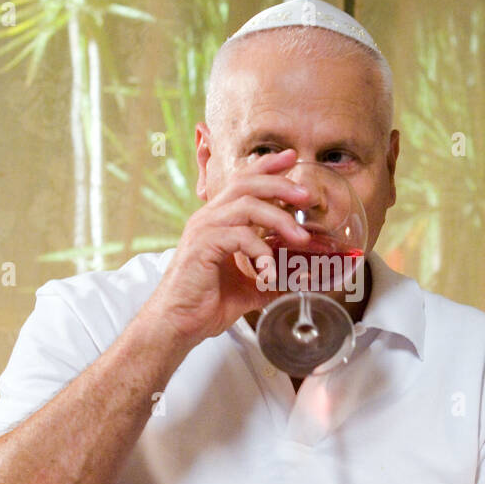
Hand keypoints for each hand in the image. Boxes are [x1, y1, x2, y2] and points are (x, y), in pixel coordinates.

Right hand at [145, 149, 311, 344]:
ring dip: (279, 218)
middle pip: (246, 184)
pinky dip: (261, 250)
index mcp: (217, 221)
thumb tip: (301, 277)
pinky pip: (240, 236)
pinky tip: (271, 270)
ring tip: (301, 238)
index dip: (267, 166)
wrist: (178, 324)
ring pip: (246, 205)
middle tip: (306, 195)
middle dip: (280, 183)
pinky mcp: (202, 246)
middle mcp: (208, 219)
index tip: (291, 158)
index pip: (242, 182)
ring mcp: (203, 230)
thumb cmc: (205, 304)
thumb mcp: (249, 289)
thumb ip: (273, 277)